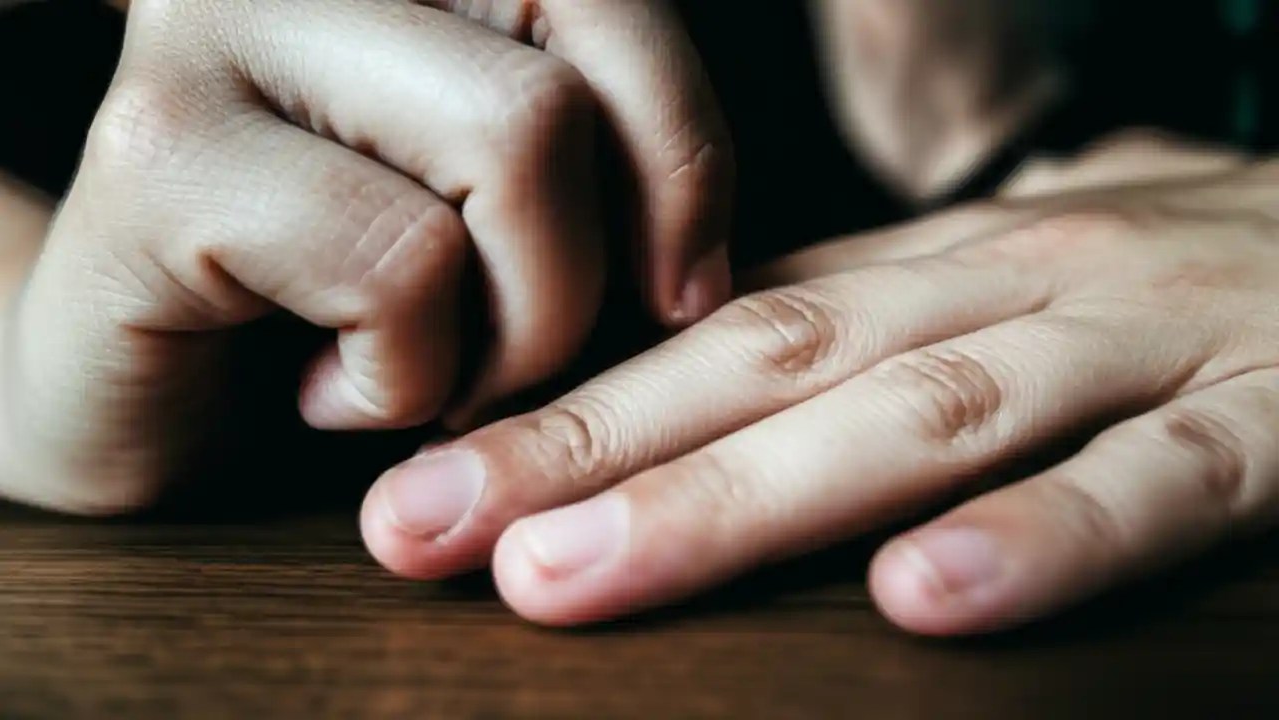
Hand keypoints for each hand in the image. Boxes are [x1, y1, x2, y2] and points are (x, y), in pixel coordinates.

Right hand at [0, 0, 731, 513]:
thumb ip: (594, 180)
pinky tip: (331, 392)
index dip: (680, 155)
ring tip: (422, 377)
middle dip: (577, 280)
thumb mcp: (497, 228)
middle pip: (563, 89)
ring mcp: (216, 31)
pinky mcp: (161, 154)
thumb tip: (697, 268)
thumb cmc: (343, 313)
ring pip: (509, 147)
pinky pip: (396, 266)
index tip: (678, 287)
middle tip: (512, 359)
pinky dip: (402, 380)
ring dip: (503, 337)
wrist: (146, 400)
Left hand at [361, 132, 1278, 633]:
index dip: (559, 413)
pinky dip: (1046, 540)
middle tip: (424, 534)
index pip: (715, 338)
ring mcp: (1135, 352)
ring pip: (919, 417)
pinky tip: (930, 600)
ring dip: (738, 497)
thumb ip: (860, 347)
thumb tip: (684, 411)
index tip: (417, 491)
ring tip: (580, 574)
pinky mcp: (1278, 425)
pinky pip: (1157, 485)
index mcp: (931, 277)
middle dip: (583, 455)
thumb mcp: (991, 301)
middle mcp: (1004, 296)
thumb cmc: (1161, 295)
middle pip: (767, 369)